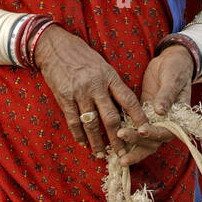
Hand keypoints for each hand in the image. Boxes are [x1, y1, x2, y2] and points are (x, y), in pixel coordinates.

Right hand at [33, 24, 148, 160]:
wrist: (55, 47)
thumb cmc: (82, 56)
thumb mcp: (102, 66)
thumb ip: (112, 86)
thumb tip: (124, 108)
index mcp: (109, 76)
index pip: (128, 99)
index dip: (138, 117)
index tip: (145, 131)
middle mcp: (96, 85)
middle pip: (111, 117)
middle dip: (118, 138)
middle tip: (123, 154)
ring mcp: (79, 93)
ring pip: (92, 124)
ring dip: (97, 143)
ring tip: (102, 155)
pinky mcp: (64, 98)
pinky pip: (73, 121)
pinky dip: (79, 135)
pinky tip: (83, 144)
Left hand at [116, 44, 194, 166]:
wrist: (171, 61)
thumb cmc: (176, 69)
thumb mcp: (173, 79)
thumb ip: (167, 95)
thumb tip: (160, 111)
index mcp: (178, 118)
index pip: (166, 132)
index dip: (154, 133)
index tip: (142, 130)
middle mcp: (166, 124)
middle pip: (152, 142)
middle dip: (137, 144)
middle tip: (121, 138)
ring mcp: (153, 121)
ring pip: (142, 141)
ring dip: (131, 147)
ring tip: (117, 153)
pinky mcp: (142, 116)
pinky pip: (134, 129)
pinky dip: (126, 136)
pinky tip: (113, 138)